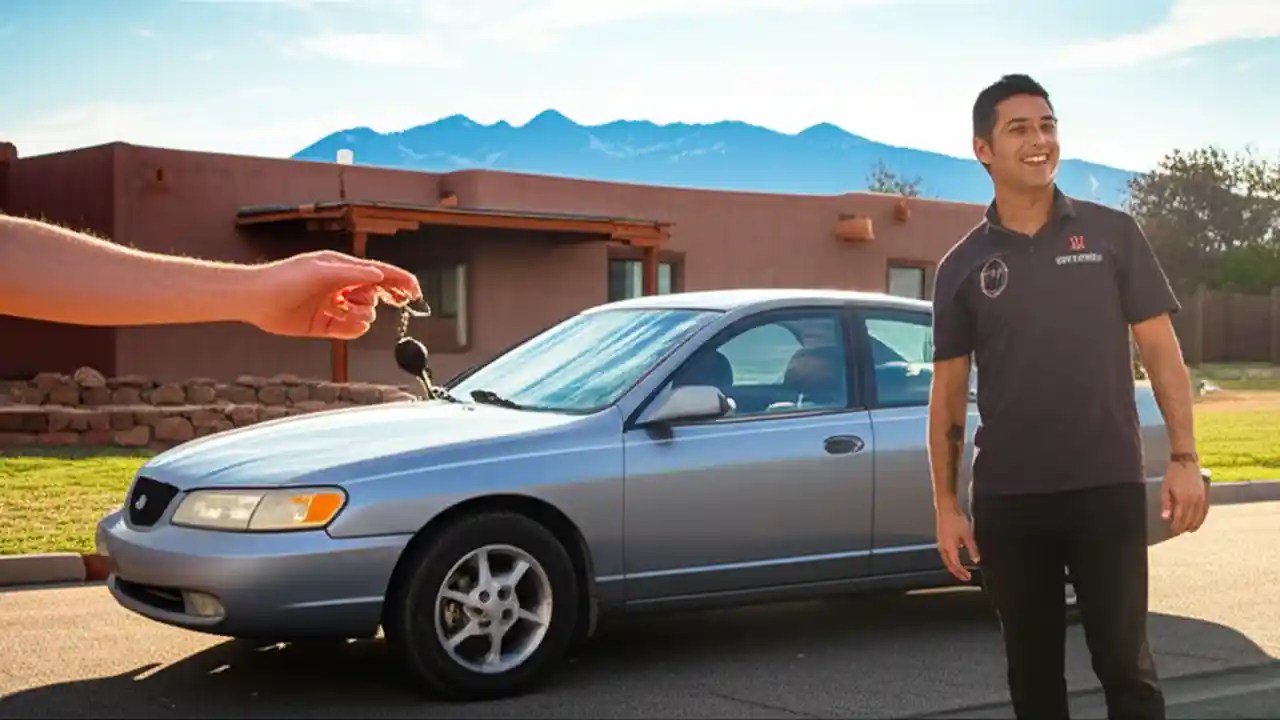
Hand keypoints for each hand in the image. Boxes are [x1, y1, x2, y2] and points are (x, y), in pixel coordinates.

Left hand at [244, 251, 421, 339]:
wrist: (255, 299)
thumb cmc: (285, 279)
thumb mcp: (322, 271)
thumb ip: (353, 273)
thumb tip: (379, 276)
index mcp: (342, 268)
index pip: (378, 273)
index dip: (399, 280)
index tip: (415, 290)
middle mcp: (340, 287)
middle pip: (375, 295)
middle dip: (376, 299)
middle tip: (380, 302)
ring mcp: (334, 306)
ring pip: (365, 315)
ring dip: (359, 315)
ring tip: (340, 311)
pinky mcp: (325, 325)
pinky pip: (350, 330)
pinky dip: (350, 329)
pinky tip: (339, 323)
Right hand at [936, 506, 980, 581]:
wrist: (946, 508)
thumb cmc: (956, 519)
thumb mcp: (968, 535)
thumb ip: (972, 549)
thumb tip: (976, 559)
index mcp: (949, 548)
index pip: (955, 565)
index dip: (962, 573)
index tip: (968, 577)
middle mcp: (943, 547)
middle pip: (949, 565)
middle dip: (957, 572)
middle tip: (965, 577)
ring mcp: (941, 543)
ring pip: (946, 560)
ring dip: (953, 566)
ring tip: (961, 570)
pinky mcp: (941, 539)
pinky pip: (945, 554)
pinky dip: (951, 559)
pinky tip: (956, 557)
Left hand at [1161, 458, 1208, 534]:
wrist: (1186, 462)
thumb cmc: (1173, 474)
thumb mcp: (1165, 488)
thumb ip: (1166, 504)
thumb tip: (1165, 518)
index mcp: (1183, 499)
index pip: (1180, 518)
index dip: (1176, 526)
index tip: (1172, 530)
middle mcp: (1194, 500)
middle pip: (1190, 519)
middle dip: (1183, 527)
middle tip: (1178, 531)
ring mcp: (1201, 498)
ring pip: (1199, 517)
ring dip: (1193, 525)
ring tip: (1187, 530)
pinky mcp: (1205, 495)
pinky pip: (1205, 511)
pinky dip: (1201, 519)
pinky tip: (1197, 523)